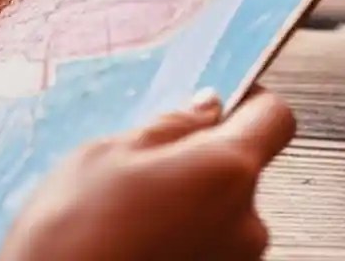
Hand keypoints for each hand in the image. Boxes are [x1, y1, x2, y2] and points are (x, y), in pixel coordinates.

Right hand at [0, 87, 295, 260]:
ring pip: (220, 212)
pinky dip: (179, 239)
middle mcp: (245, 224)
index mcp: (226, 171)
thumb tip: (204, 108)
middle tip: (142, 163)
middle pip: (242, 170)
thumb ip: (169, 127)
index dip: (248, 100)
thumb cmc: (69, 240)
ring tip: (126, 212)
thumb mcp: (106, 155)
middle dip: (201, 158)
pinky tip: (133, 241)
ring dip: (185, 203)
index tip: (217, 98)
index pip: (274, 117)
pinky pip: (207, 247)